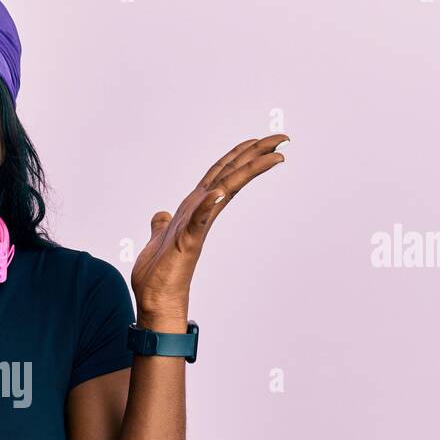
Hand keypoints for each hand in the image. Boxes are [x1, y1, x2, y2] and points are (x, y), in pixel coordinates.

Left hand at [131, 134, 287, 321]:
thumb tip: (162, 214)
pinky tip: (217, 193)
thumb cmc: (159, 275)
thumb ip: (163, 223)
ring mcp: (197, 228)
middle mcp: (200, 214)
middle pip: (230, 175)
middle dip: (255, 154)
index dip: (240, 155)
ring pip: (224, 190)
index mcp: (194, 209)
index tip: (262, 140)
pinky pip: (198, 221)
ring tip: (272, 155)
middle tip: (283, 138)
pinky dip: (207, 206)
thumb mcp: (160, 238)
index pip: (220, 175)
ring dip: (246, 171)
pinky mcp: (188, 244)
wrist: (156, 301)